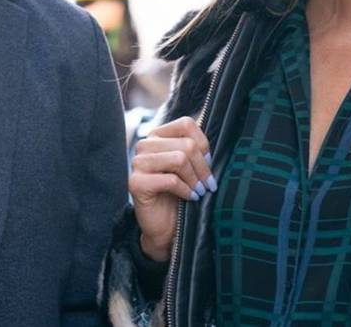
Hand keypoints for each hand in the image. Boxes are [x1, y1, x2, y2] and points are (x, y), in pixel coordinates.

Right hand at [129, 116, 214, 261]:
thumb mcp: (191, 166)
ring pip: (179, 159)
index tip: (209, 164)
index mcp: (158, 135)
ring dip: (195, 179)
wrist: (166, 226)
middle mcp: (144, 145)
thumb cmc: (180, 193)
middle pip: (186, 144)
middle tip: (209, 184)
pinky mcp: (136, 183)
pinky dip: (185, 190)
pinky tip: (189, 197)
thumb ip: (196, 149)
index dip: (203, 144)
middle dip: (203, 167)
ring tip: (199, 191)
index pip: (186, 124)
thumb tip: (214, 141)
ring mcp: (137, 163)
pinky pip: (171, 180)